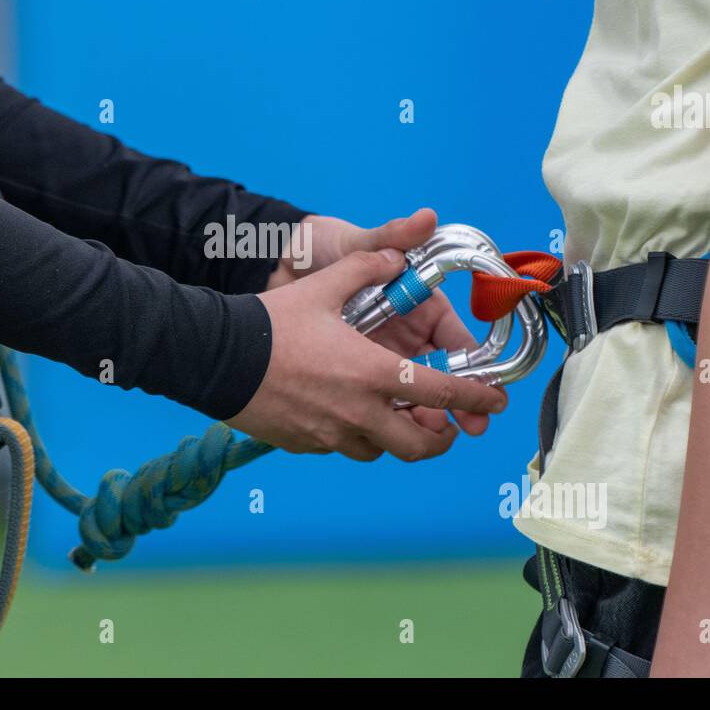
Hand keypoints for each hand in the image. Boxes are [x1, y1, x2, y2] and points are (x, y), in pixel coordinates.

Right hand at [230, 248, 507, 461]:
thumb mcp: (323, 286)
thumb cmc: (271, 323)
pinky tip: (344, 413)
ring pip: (381, 451)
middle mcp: (359, 412)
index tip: (493, 402)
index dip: (475, 399)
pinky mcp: (305, 445)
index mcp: (373, 373)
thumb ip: (367, 267)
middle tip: (442, 424)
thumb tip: (397, 258)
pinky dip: (356, 436)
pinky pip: (343, 447)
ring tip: (392, 417)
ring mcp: (331, 434)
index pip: (441, 394)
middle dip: (439, 437)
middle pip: (418, 444)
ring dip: (395, 438)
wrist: (216, 358)